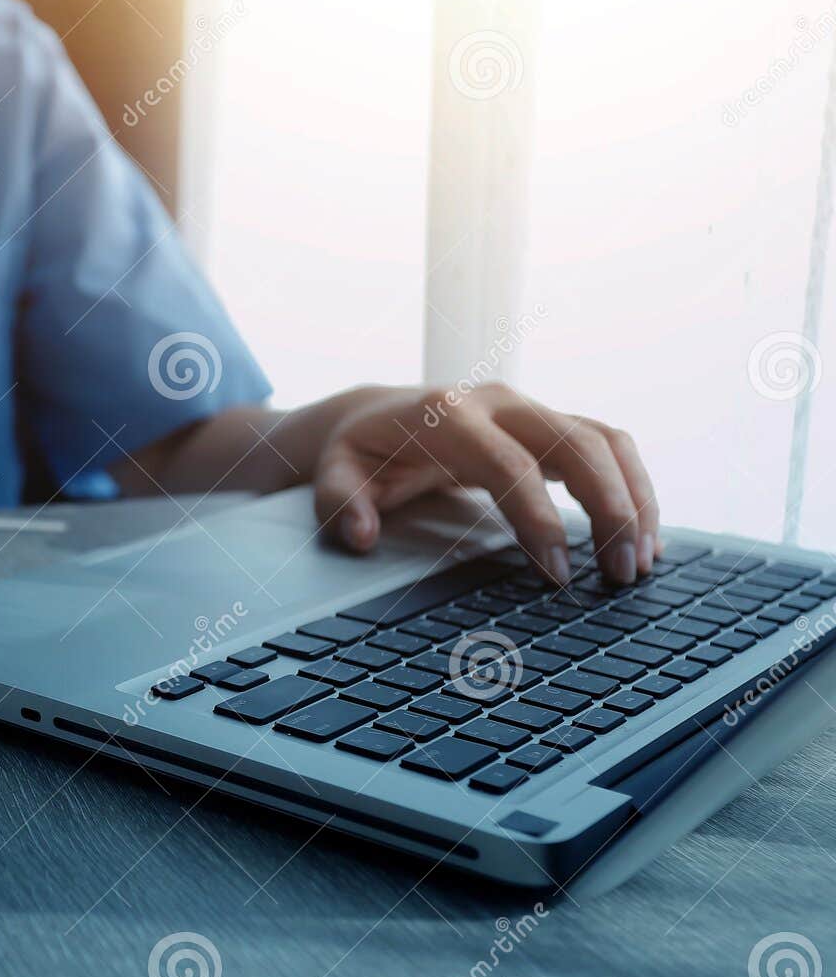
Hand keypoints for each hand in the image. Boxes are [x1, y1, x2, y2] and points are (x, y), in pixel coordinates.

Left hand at [312, 383, 657, 583]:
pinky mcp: (549, 424)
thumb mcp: (335, 474)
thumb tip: (359, 535)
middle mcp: (498, 402)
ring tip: (641, 562)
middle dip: (610, 508)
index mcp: (447, 415)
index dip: (539, 518)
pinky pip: (607, 447)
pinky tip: (642, 536)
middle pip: (576, 443)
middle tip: (621, 574)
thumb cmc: (361, 452)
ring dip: (634, 498)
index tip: (557, 573)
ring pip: (605, 441)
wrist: (378, 414)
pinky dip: (633, 487)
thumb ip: (340, 504)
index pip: (509, 464)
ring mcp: (529, 409)